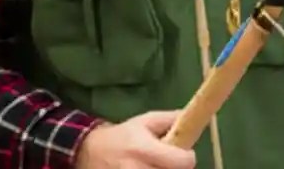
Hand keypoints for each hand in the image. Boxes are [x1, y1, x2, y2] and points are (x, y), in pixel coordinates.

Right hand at [76, 111, 194, 168]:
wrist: (90, 152)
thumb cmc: (123, 135)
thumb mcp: (146, 121)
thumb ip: (171, 119)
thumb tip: (194, 118)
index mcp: (145, 150)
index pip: (182, 162)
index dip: (187, 158)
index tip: (183, 153)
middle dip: (175, 168)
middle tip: (167, 161)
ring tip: (156, 166)